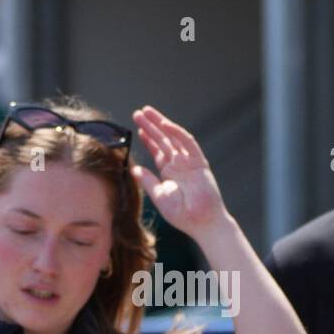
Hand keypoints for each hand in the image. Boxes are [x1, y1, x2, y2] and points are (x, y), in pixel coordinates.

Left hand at [130, 105, 229, 241]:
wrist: (201, 222)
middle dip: (151, 126)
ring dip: (160, 124)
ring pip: (173, 137)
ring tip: (147, 112)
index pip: (157, 150)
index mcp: (169, 172)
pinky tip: (165, 124)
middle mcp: (179, 164)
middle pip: (163, 139)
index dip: (147, 138)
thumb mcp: (159, 195)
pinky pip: (188, 143)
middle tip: (138, 113)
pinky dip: (177, 132)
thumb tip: (133, 169)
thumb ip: (147, 181)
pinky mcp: (199, 162)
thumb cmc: (181, 214)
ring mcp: (189, 161)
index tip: (137, 127)